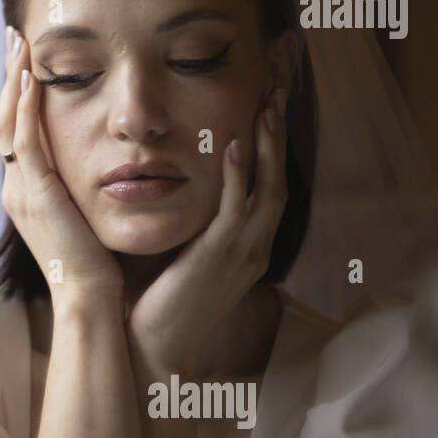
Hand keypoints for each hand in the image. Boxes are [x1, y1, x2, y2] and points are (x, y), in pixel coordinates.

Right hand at [0, 26, 123, 306]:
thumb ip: (83, 187)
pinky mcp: (36, 193)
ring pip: (8, 123)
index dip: (16, 93)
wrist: (89, 300)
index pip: (15, 130)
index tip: (24, 59)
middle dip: (8, 75)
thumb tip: (103, 161)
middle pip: (3, 118)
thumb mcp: (85, 216)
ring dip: (12, 79)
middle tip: (14, 34)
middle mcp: (16, 186)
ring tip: (18, 43)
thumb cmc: (96, 265)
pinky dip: (24, 107)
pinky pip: (25, 141)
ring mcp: (21, 189)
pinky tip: (30, 79)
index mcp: (26, 191)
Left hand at [125, 88, 288, 375]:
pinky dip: (238, 177)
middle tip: (278, 90)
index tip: (267, 105)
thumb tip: (176, 183)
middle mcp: (254, 246)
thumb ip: (192, 220)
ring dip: (267, 146)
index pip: (269, 185)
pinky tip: (233, 146)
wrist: (158, 347)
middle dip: (279, 135)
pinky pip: (236, 210)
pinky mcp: (220, 258)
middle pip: (279, 179)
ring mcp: (242, 253)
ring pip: (268, 189)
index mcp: (247, 244)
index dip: (271, 146)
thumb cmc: (162, 301)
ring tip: (267, 106)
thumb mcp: (185, 252)